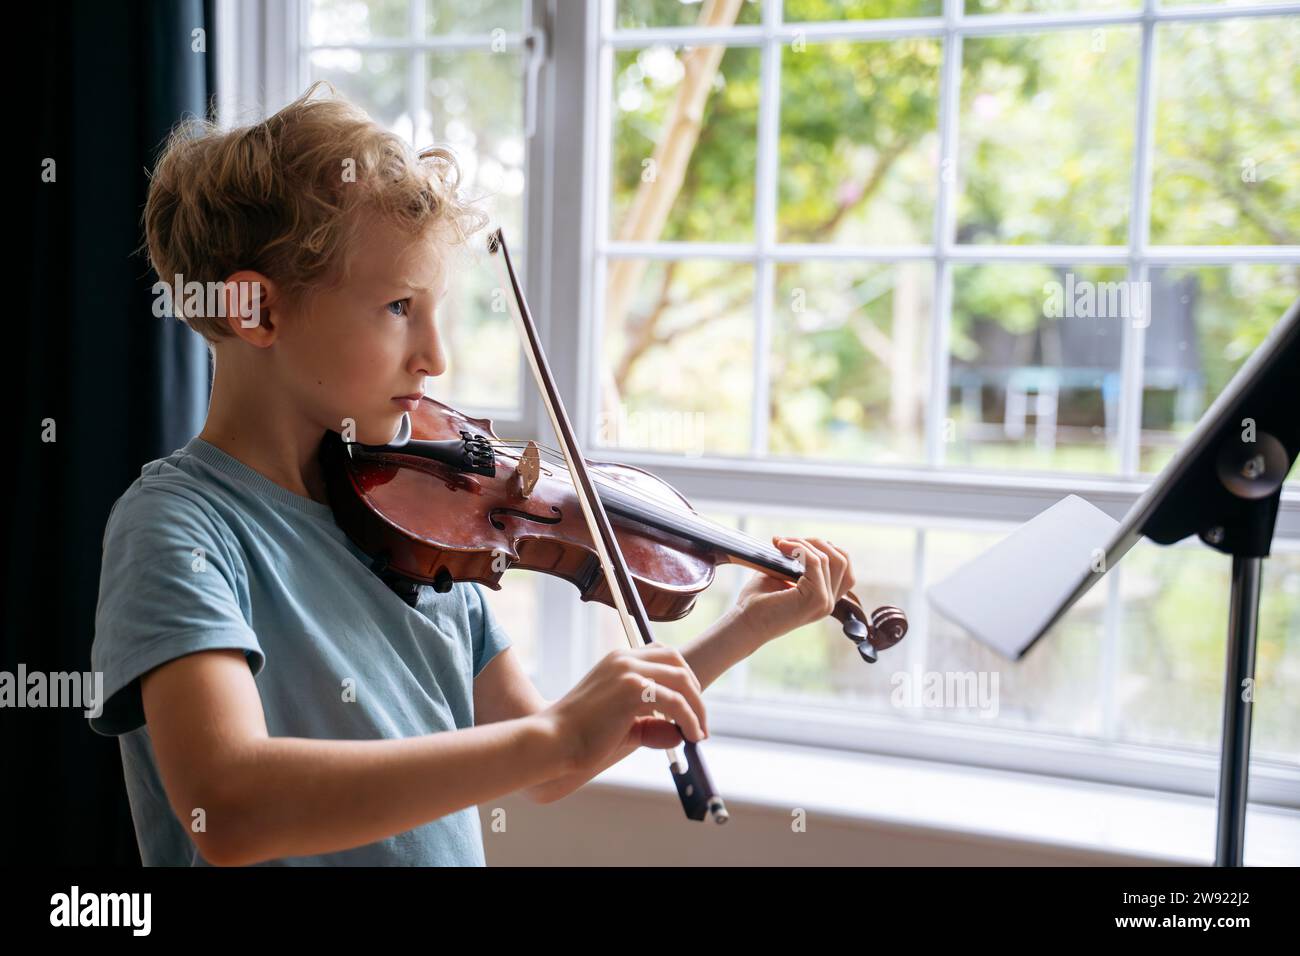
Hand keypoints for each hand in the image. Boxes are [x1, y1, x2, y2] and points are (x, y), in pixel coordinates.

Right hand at [538, 643, 707, 775]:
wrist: (553, 741)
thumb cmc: (580, 737)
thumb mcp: (621, 725)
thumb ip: (650, 725)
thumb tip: (678, 734)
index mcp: (617, 660)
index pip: (660, 654)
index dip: (681, 676)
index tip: (689, 702)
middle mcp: (623, 659)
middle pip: (676, 660)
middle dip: (694, 688)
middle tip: (698, 718)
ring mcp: (627, 671)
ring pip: (681, 679)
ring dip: (697, 707)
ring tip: (697, 732)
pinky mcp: (632, 690)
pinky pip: (676, 701)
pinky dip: (690, 719)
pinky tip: (689, 736)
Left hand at [733, 536, 855, 642]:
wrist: (745, 624)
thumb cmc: (757, 603)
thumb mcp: (779, 577)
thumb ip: (794, 563)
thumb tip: (797, 542)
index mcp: (823, 598)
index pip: (843, 566)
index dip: (824, 548)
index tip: (795, 543)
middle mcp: (829, 602)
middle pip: (842, 560)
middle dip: (816, 543)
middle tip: (788, 541)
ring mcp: (825, 602)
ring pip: (829, 559)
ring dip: (803, 544)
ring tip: (781, 543)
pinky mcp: (816, 598)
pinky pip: (816, 562)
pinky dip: (799, 549)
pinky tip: (781, 546)